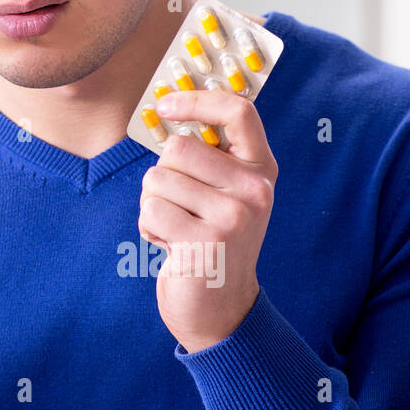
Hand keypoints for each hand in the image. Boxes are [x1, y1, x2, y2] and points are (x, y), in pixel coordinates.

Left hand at [138, 88, 277, 353]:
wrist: (220, 310)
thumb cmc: (211, 241)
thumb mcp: (225, 195)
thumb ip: (208, 156)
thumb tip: (167, 107)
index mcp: (261, 170)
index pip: (238, 111)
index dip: (196, 99)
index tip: (165, 105)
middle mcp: (255, 191)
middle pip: (177, 148)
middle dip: (162, 175)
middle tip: (179, 206)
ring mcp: (234, 218)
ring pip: (157, 179)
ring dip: (153, 204)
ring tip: (178, 228)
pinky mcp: (206, 243)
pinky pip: (150, 210)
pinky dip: (148, 227)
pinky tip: (171, 246)